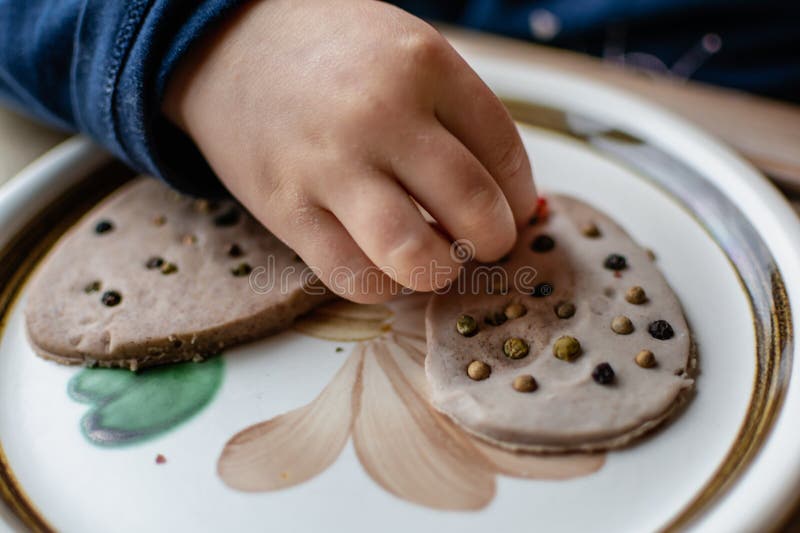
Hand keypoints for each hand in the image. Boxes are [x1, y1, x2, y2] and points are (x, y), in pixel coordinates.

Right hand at [163, 0, 536, 301]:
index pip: (504, 155)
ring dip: (441, 272)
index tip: (512, 210)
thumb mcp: (408, 51)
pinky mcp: (287, 210)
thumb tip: (507, 199)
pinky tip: (385, 265)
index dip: (520, 199)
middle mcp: (382, 116)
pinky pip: (353, 278)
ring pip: (416, 257)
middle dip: (494, 241)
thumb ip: (459, 116)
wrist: (231, 43)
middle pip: (474, 209)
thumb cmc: (334, 53)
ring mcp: (331, 166)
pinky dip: (383, 286)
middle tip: (482, 241)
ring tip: (435, 259)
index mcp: (426, 66)